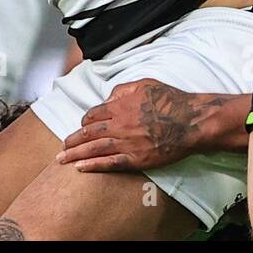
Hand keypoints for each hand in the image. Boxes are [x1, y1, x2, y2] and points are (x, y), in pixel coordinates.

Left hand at [56, 80, 248, 171]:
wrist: (191, 121)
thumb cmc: (171, 100)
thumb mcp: (145, 84)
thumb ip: (123, 89)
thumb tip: (109, 98)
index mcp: (120, 106)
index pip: (93, 115)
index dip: (84, 122)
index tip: (81, 128)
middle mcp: (119, 125)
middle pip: (88, 133)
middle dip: (72, 140)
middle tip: (62, 147)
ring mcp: (127, 143)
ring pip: (94, 149)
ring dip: (75, 154)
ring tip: (62, 160)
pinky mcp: (136, 159)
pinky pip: (109, 164)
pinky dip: (93, 165)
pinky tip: (80, 168)